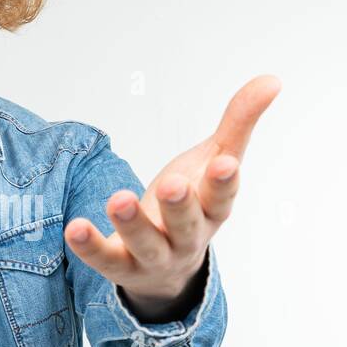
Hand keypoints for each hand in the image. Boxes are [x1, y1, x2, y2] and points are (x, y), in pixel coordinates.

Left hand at [64, 74, 280, 320]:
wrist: (166, 268)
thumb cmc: (193, 202)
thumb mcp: (215, 160)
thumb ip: (238, 122)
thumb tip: (272, 79)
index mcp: (213, 211)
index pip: (222, 198)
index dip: (223, 182)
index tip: (226, 162)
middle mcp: (188, 238)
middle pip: (186, 224)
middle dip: (180, 206)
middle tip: (171, 184)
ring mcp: (154, 256)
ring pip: (146, 244)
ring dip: (133, 224)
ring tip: (118, 199)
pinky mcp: (121, 266)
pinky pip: (105, 260)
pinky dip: (90, 246)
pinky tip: (74, 228)